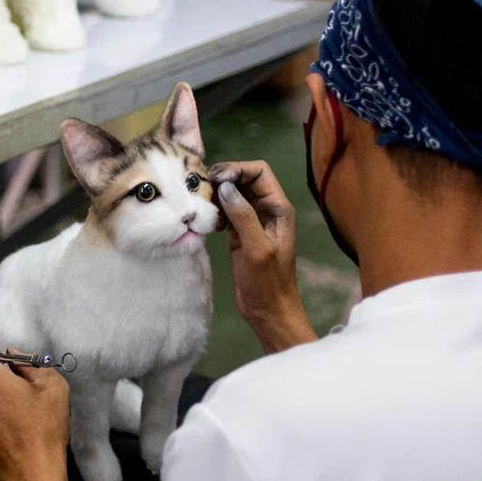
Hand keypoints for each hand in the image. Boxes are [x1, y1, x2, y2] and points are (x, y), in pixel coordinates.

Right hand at [209, 160, 317, 352]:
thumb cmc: (268, 283)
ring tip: (202, 203)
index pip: (260, 172)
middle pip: (245, 179)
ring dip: (218, 195)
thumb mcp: (256, 248)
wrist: (269, 310)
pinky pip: (227, 212)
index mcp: (279, 209)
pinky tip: (208, 220)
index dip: (238, 170)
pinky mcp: (240, 233)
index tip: (217, 181)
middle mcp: (267, 210)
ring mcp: (253, 221)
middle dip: (225, 179)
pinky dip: (216, 211)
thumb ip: (243, 215)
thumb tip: (225, 187)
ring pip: (234, 194)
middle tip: (204, 189)